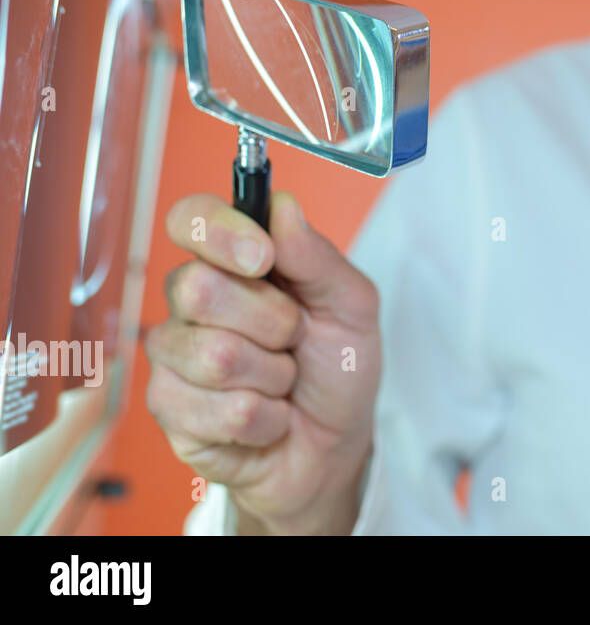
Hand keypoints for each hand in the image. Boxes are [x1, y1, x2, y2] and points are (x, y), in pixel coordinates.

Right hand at [145, 191, 380, 533]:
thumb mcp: (351, 306)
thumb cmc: (338, 368)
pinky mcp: (171, 412)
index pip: (192, 219)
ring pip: (214, 356)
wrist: (333, 446)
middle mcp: (192, 302)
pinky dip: (266, 418)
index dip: (220, 232)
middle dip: (272, 321)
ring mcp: (174, 357)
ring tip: (284, 380)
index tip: (263, 257)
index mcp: (234, 261)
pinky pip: (222, 410)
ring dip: (274, 375)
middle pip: (197, 288)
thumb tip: (282, 208)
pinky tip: (270, 416)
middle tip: (295, 338)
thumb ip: (317, 257)